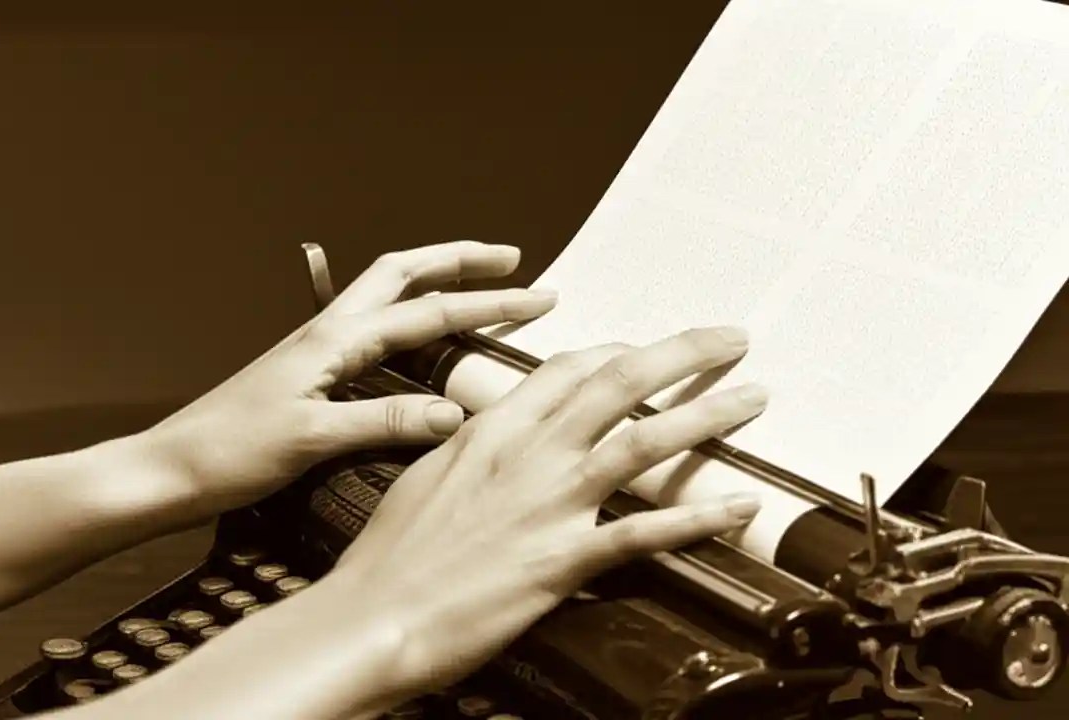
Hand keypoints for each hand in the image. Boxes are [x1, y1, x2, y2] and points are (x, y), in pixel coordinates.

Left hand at [142, 241, 557, 516]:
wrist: (171, 469)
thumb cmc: (229, 452)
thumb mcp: (312, 439)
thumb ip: (384, 421)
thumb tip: (455, 413)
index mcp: (334, 341)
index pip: (427, 312)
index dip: (487, 303)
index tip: (538, 297)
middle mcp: (326, 335)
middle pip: (402, 272)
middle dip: (458, 260)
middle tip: (509, 259)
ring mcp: (315, 351)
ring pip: (384, 295)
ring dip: (432, 280)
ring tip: (474, 284)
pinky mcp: (308, 374)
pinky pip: (371, 331)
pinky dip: (407, 321)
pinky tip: (417, 343)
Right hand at [330, 328, 767, 700]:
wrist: (372, 616)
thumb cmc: (390, 556)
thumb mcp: (428, 477)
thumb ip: (474, 448)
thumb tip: (495, 432)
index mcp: (492, 430)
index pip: (568, 369)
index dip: (621, 352)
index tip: (649, 350)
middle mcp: (528, 454)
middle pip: (619, 382)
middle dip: (684, 353)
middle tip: (730, 339)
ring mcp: (549, 504)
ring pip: (643, 441)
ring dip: (707, 415)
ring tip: (753, 398)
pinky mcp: (562, 560)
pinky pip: (644, 531)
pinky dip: (698, 517)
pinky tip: (737, 506)